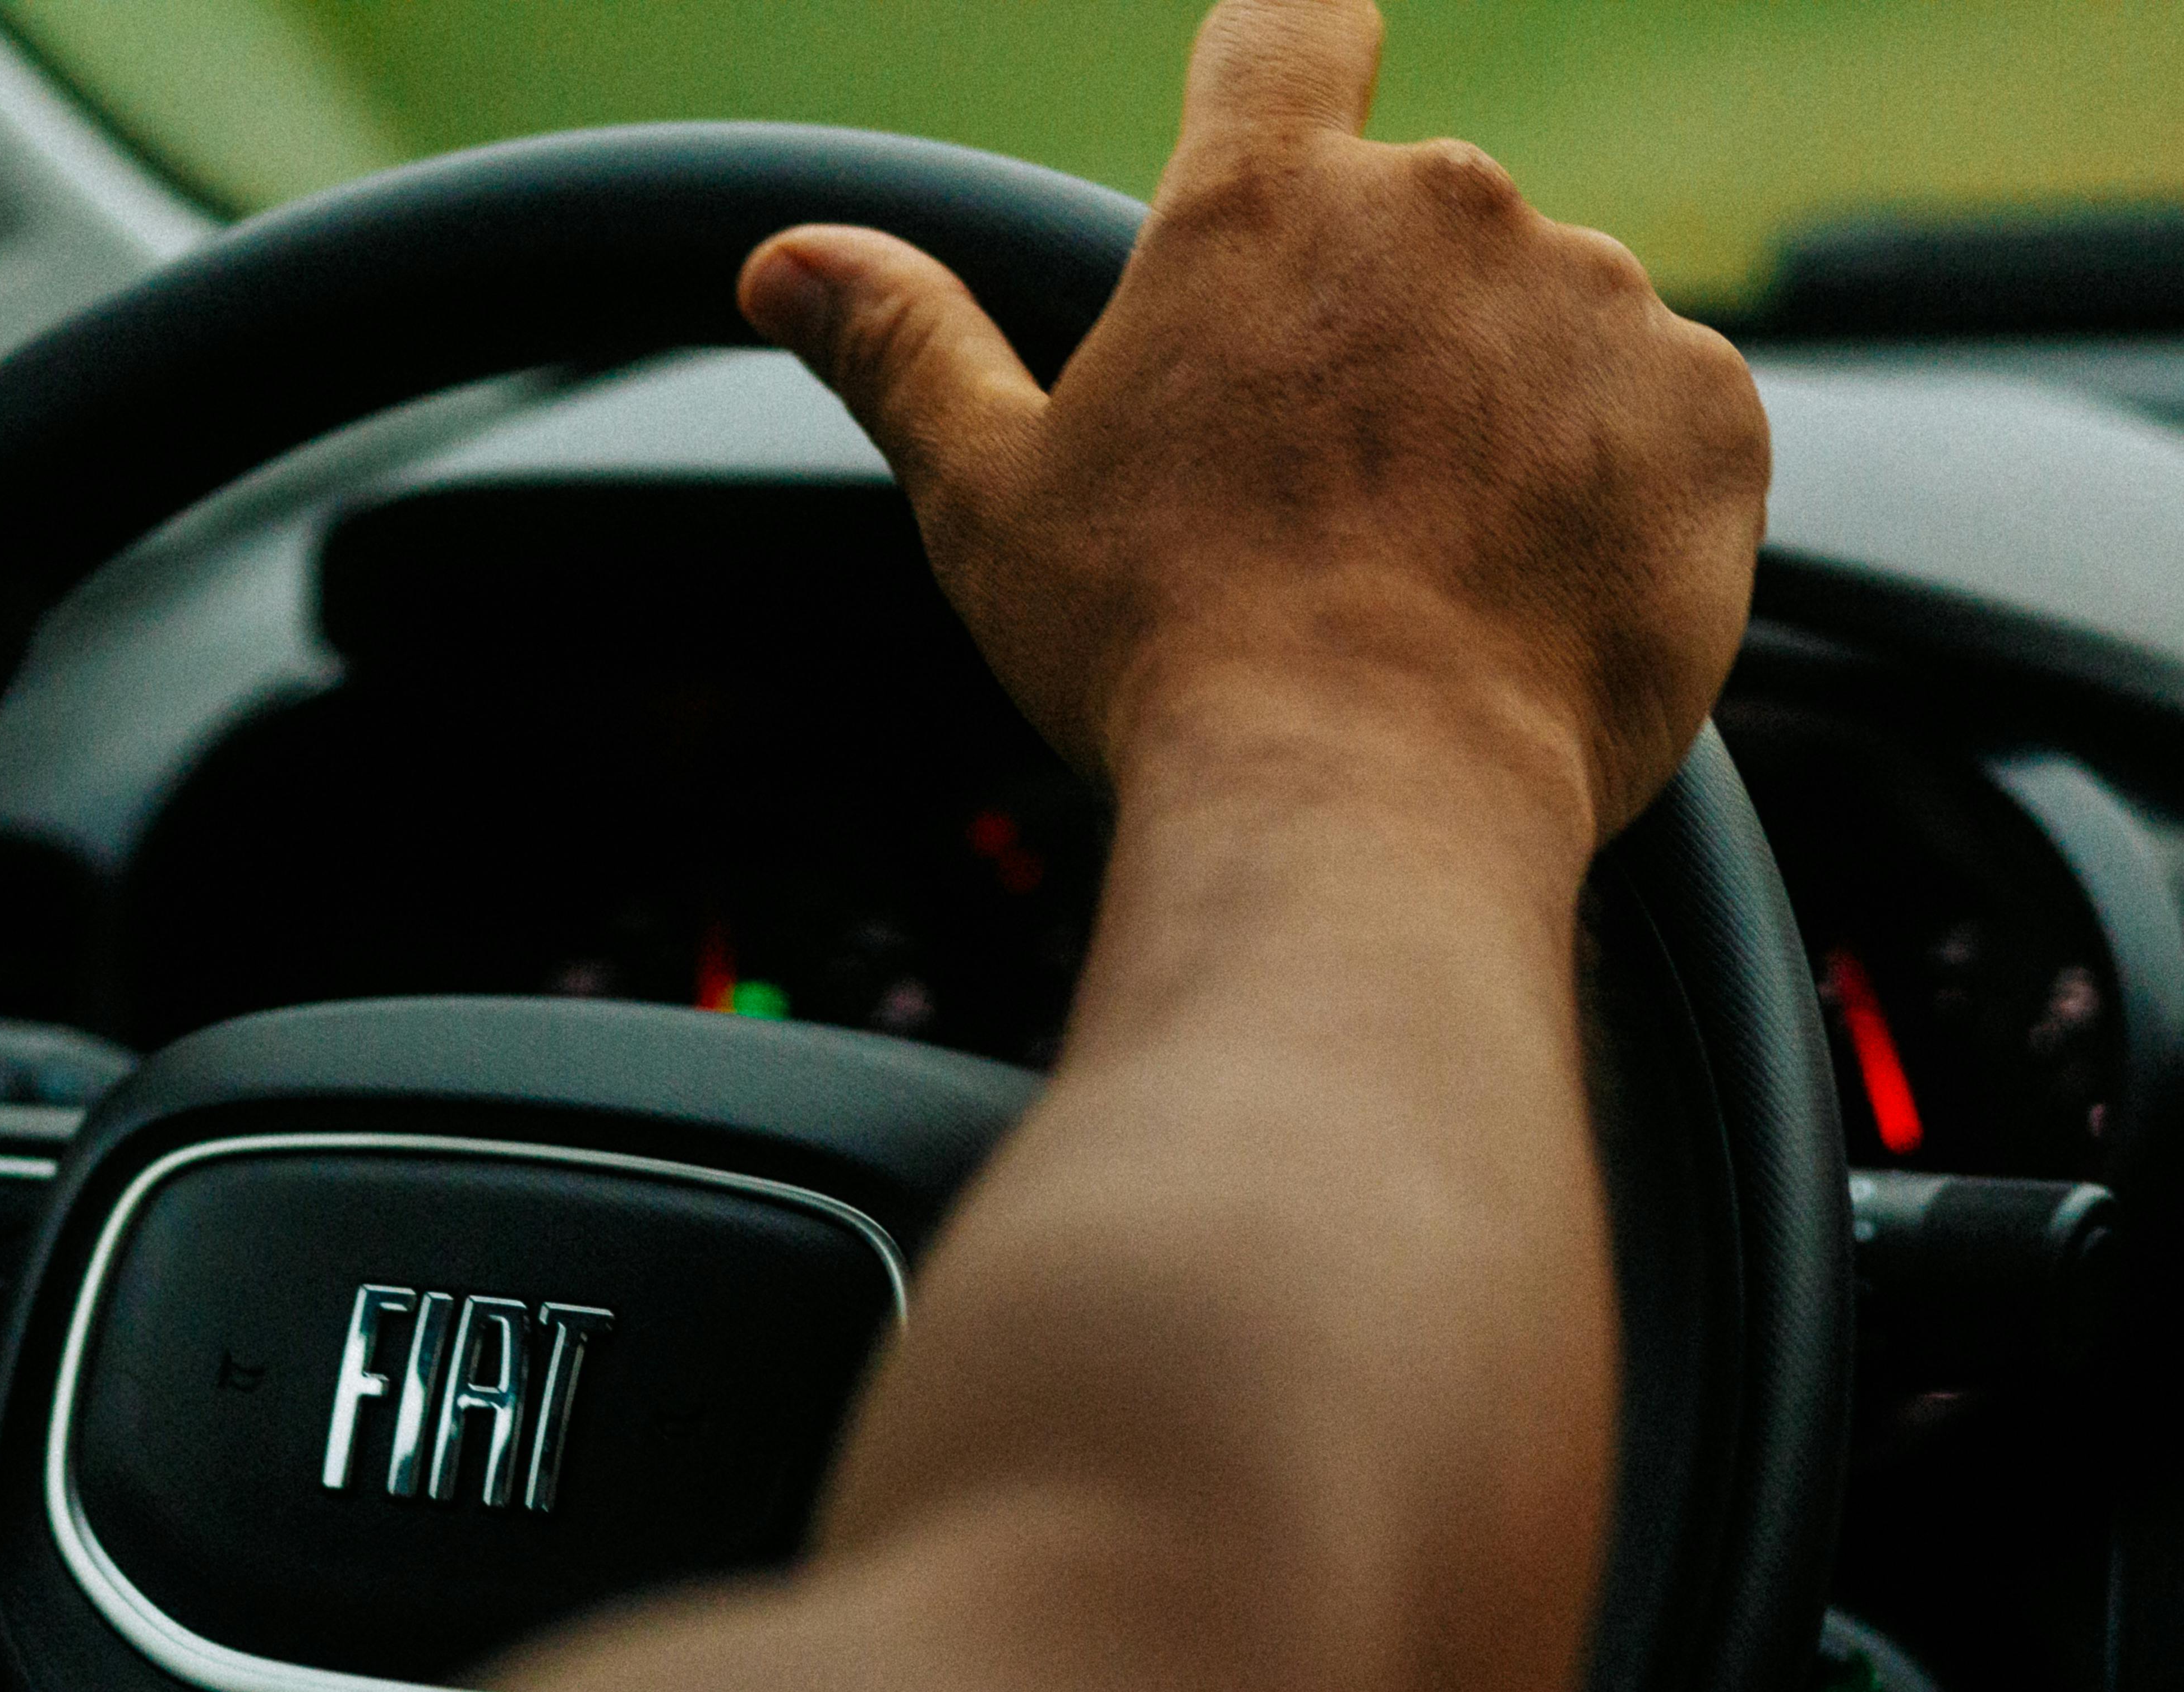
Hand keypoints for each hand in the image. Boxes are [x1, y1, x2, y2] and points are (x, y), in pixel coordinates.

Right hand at [737, 0, 1767, 852]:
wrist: (1362, 805)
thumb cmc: (1158, 651)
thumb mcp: (992, 497)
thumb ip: (904, 345)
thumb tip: (787, 261)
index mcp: (1268, 202)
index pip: (1291, 26)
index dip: (1288, 60)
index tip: (1287, 125)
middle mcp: (1450, 211)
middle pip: (1416, 228)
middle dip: (1377, 340)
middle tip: (1317, 502)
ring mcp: (1600, 306)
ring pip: (1542, 330)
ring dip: (1495, 418)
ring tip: (1423, 573)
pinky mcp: (1712, 417)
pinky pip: (1662, 423)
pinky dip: (1605, 493)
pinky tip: (1523, 596)